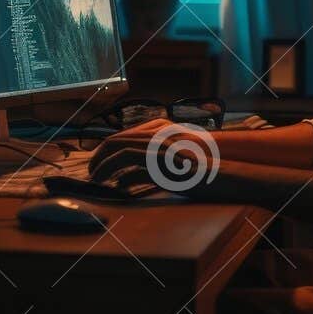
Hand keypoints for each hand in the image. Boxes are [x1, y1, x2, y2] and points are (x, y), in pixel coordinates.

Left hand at [88, 117, 216, 187]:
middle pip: (116, 140)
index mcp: (159, 131)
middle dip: (99, 156)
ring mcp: (157, 145)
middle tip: (91, 171)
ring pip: (118, 149)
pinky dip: (113, 170)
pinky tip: (109, 182)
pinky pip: (127, 161)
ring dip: (102, 164)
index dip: (106, 150)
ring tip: (95, 177)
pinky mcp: (158, 158)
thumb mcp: (168, 168)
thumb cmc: (198, 175)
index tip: (97, 163)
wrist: (221, 175)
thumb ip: (145, 170)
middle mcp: (156, 134)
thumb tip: (121, 181)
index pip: (124, 136)